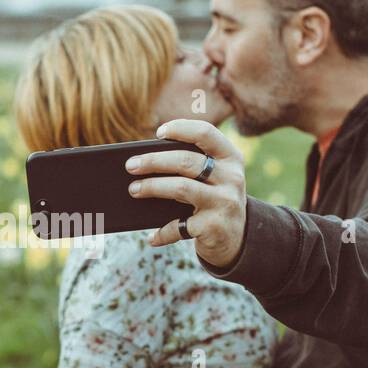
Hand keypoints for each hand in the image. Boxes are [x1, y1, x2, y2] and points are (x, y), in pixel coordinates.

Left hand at [125, 119, 246, 265]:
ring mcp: (224, 203)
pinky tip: (151, 237)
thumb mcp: (213, 177)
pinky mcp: (214, 227)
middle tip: (131, 165)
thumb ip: (191, 165)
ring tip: (133, 189)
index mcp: (230, 158)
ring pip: (181, 188)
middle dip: (154, 161)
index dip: (181, 129)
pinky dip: (162, 232)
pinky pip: (180, 226)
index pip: (206, 133)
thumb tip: (144, 162)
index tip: (158, 132)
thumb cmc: (213, 198)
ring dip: (152, 187)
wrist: (236, 238)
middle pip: (187, 161)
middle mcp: (232, 178)